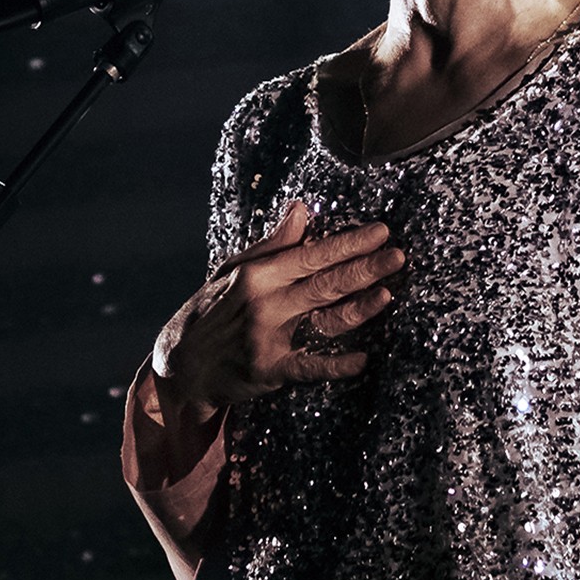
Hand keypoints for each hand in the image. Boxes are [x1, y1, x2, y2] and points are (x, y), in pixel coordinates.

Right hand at [154, 202, 402, 422]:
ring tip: (387, 294)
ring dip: (358, 308)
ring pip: (323, 319)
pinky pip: (309, 367)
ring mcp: (268, 338)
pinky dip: (336, 365)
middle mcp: (265, 303)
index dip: (349, 243)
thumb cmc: (212, 310)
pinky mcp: (270, 371)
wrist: (180, 364)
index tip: (381, 231)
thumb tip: (301, 208)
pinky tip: (363, 360)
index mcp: (258, 274)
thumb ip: (272, 243)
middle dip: (365, 268)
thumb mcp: (233, 270)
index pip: (312, 254)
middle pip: (325, 283)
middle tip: (398, 256)